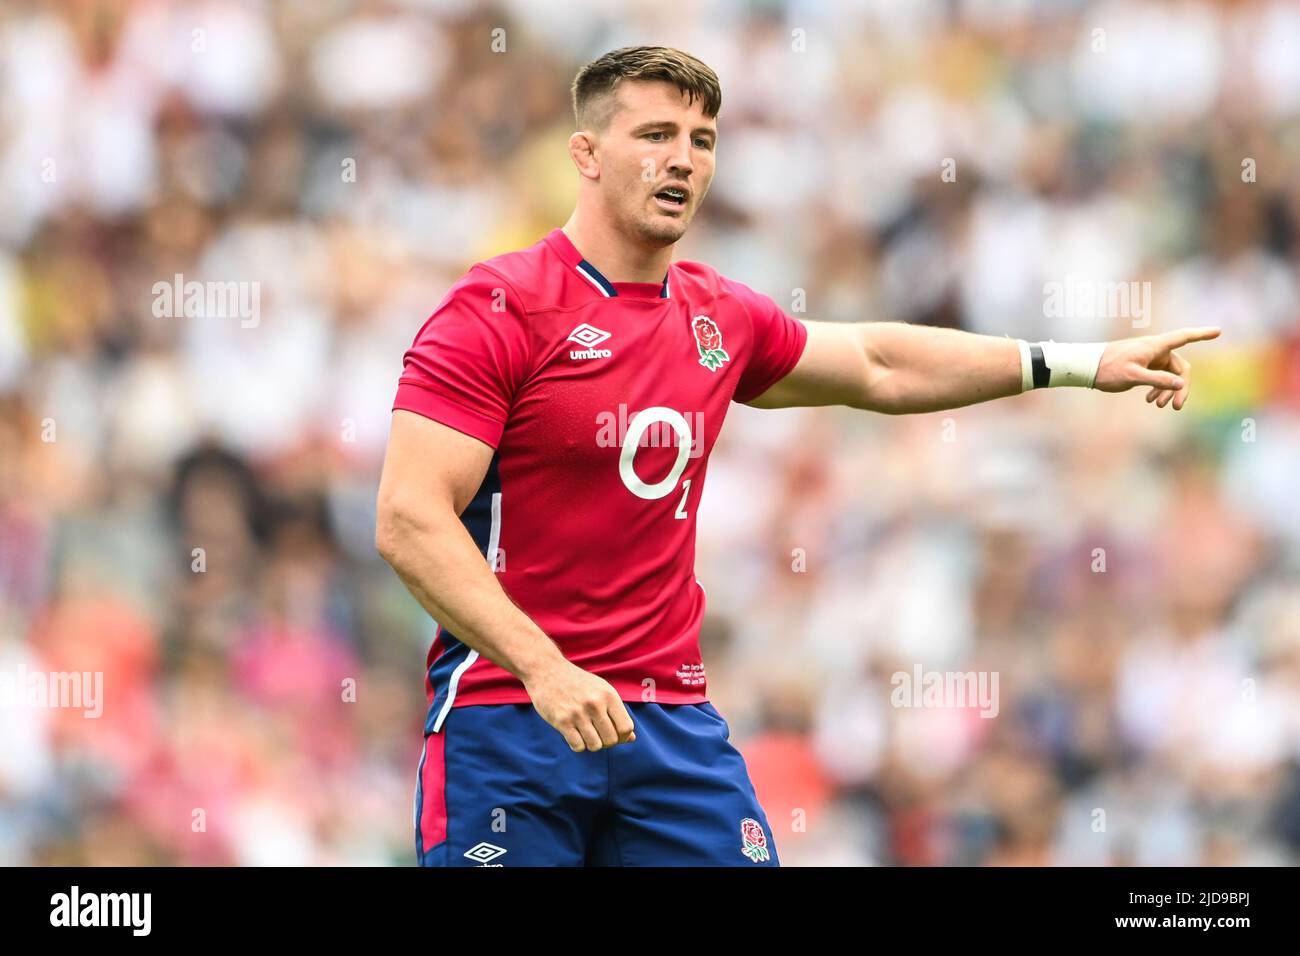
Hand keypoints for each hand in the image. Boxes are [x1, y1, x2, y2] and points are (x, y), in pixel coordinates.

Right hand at [523, 659, 635, 751]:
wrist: (547, 670)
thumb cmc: (578, 683)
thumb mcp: (601, 690)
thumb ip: (617, 713)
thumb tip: (631, 738)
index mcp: (608, 695)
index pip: (626, 727)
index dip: (623, 737)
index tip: (613, 734)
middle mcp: (595, 704)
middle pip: (611, 740)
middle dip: (606, 742)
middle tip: (597, 734)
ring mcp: (578, 713)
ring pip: (595, 746)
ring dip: (591, 744)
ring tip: (585, 733)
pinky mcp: (561, 721)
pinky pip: (578, 746)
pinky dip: (578, 745)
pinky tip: (574, 734)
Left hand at [1094, 326, 1221, 409]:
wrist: (1087, 368)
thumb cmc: (1108, 369)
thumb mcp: (1133, 376)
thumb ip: (1158, 380)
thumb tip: (1181, 385)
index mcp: (1154, 346)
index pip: (1183, 337)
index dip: (1202, 334)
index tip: (1219, 331)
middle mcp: (1155, 350)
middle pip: (1180, 367)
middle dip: (1181, 387)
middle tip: (1177, 407)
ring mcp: (1149, 358)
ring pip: (1169, 374)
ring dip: (1167, 390)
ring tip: (1158, 405)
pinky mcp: (1143, 366)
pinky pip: (1158, 377)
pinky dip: (1158, 388)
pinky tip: (1150, 400)